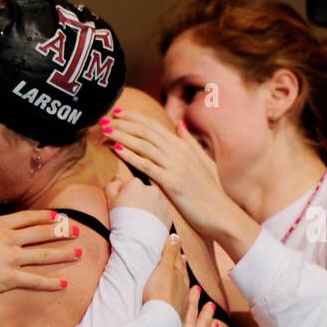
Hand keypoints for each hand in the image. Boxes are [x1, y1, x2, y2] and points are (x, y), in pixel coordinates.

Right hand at [0, 206, 83, 298]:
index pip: (28, 218)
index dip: (45, 217)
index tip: (59, 216)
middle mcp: (9, 240)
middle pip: (41, 233)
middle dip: (62, 231)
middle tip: (77, 231)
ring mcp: (12, 259)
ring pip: (44, 254)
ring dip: (63, 253)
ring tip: (79, 252)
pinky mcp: (11, 278)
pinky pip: (35, 280)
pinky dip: (51, 283)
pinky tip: (65, 283)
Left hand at [102, 112, 247, 242]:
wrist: (221, 213)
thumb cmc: (211, 191)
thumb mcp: (204, 161)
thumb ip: (189, 142)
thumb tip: (178, 123)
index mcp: (183, 146)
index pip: (155, 127)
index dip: (135, 118)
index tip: (119, 113)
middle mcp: (178, 152)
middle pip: (146, 132)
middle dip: (124, 123)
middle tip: (106, 117)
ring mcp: (175, 166)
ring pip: (144, 146)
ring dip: (123, 136)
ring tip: (106, 130)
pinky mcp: (171, 182)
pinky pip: (147, 166)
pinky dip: (131, 156)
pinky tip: (117, 149)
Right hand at [105, 171, 172, 227]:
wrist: (136, 240)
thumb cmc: (120, 220)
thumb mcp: (109, 199)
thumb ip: (112, 185)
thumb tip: (117, 178)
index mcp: (135, 183)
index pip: (130, 185)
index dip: (125, 195)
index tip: (123, 205)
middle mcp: (151, 189)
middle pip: (144, 192)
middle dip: (139, 200)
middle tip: (132, 214)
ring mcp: (162, 202)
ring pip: (154, 202)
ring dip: (148, 208)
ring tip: (140, 222)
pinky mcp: (168, 215)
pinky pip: (161, 213)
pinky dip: (156, 218)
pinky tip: (148, 226)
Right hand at [141, 232, 189, 318]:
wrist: (160, 320)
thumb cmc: (160, 293)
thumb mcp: (165, 269)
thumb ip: (170, 253)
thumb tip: (176, 236)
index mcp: (179, 277)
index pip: (178, 262)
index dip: (177, 254)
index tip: (178, 247)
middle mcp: (183, 290)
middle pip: (183, 275)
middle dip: (182, 267)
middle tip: (182, 259)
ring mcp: (181, 303)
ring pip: (186, 291)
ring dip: (187, 285)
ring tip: (191, 282)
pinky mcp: (177, 316)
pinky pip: (185, 306)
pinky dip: (188, 302)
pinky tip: (186, 303)